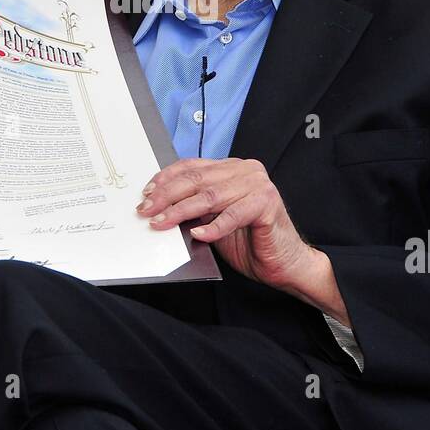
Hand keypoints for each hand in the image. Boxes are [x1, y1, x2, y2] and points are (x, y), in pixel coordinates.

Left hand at [136, 156, 345, 317]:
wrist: (283, 262)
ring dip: (181, 211)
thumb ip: (195, 207)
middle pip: (197, 180)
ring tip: (161, 222)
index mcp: (232, 168)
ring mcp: (258, 186)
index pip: (192, 167)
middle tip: (146, 210)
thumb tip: (158, 207)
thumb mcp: (214, 219)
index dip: (166, 179)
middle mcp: (246, 171)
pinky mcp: (267, 204)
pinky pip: (233, 215)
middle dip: (167, 196)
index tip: (146, 194)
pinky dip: (213, 227)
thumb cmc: (249, 241)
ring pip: (210, 196)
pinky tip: (197, 235)